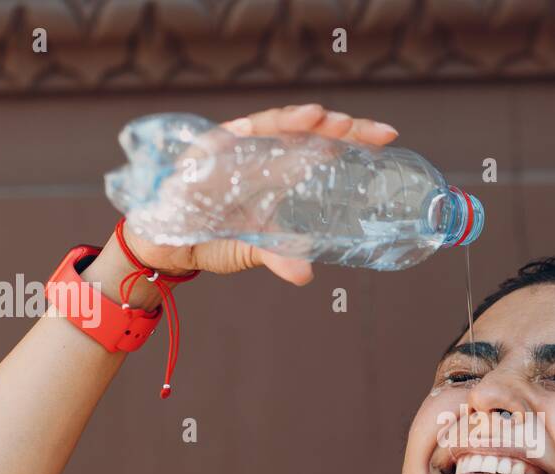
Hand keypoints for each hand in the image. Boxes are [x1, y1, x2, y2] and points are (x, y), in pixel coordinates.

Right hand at [119, 103, 399, 285]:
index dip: (355, 138)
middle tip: (360, 128)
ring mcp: (232, 148)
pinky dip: (239, 131)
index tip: (388, 137)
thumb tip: (307, 275)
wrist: (166, 244)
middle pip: (304, 129)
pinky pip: (221, 138)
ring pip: (268, 125)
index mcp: (281, 169)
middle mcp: (261, 152)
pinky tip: (257, 128)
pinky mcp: (202, 153)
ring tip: (320, 118)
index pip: (324, 146)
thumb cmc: (214, 236)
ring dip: (293, 120)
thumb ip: (280, 257)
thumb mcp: (254, 249)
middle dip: (333, 124)